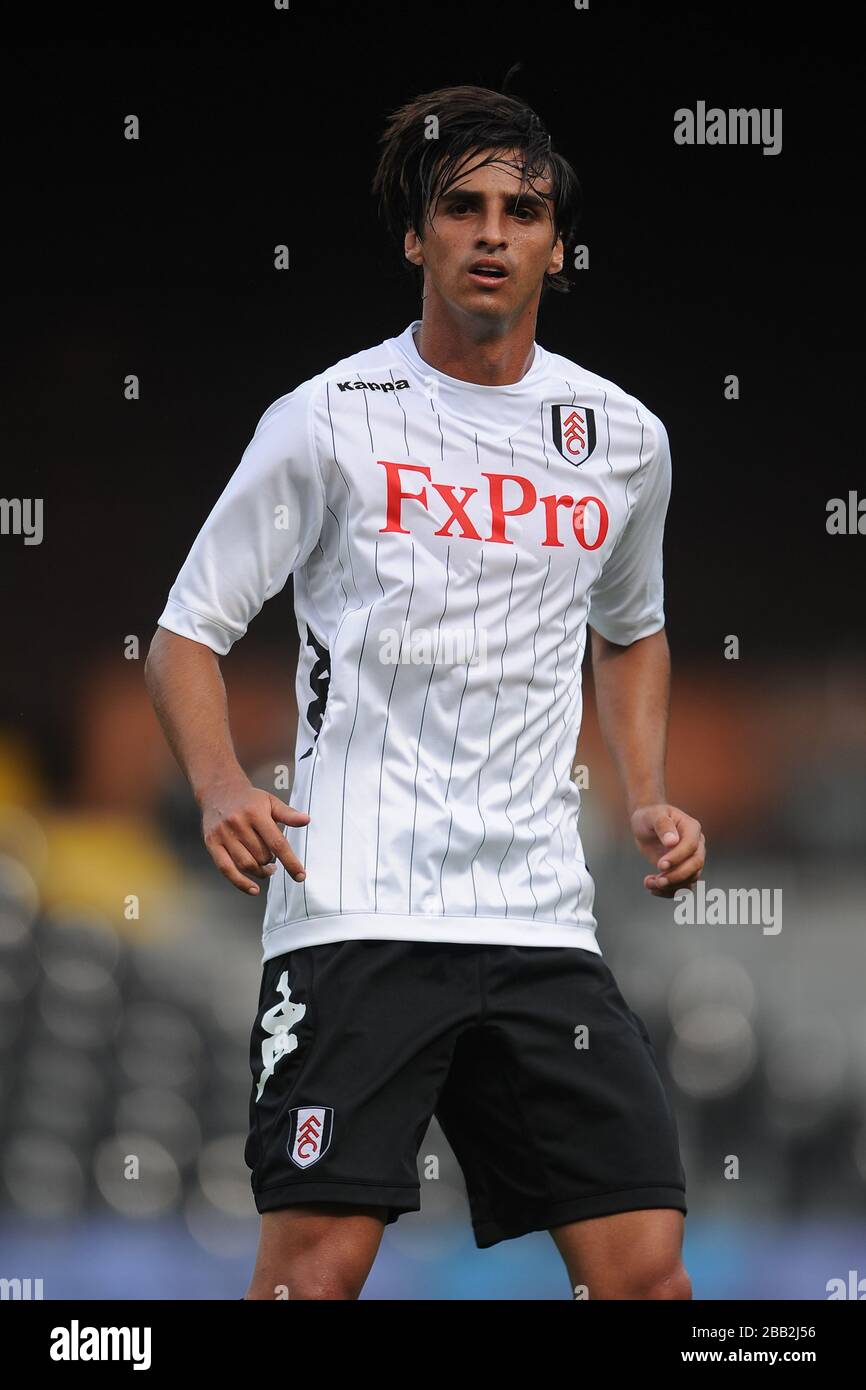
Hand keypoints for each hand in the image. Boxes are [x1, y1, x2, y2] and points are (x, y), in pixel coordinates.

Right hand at [200, 775, 309, 895]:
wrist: (218, 790)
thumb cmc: (249, 799)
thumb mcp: (270, 802)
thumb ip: (288, 814)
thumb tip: (306, 820)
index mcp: (255, 813)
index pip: (277, 843)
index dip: (290, 862)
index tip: (300, 875)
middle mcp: (238, 824)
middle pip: (261, 855)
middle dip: (271, 862)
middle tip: (272, 860)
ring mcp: (223, 835)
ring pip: (246, 864)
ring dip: (260, 872)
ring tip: (266, 868)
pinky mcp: (212, 844)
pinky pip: (226, 869)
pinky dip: (241, 882)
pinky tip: (253, 889)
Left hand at [630, 802, 704, 897]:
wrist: (646, 824)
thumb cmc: (650, 816)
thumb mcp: (653, 816)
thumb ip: (663, 826)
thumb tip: (672, 842)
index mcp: (692, 828)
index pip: (691, 846)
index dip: (678, 857)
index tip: (660, 865)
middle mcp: (696, 845)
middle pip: (696, 865)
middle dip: (677, 875)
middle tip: (658, 881)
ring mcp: (691, 859)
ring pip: (690, 878)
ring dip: (671, 886)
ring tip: (649, 883)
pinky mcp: (682, 870)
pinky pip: (682, 886)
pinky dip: (668, 892)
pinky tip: (652, 888)